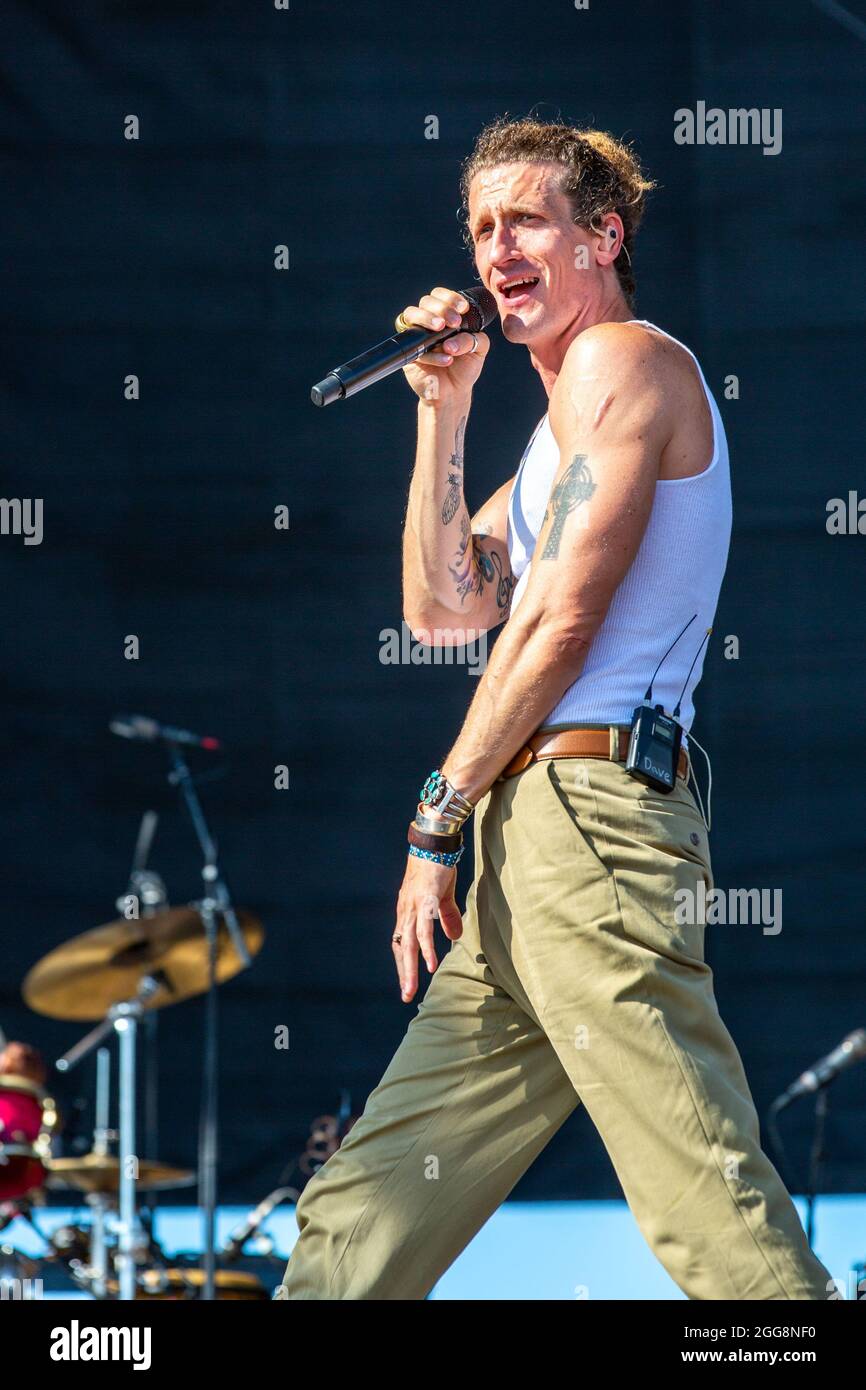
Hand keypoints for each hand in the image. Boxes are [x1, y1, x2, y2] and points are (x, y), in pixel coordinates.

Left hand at [393, 853, 462, 1001]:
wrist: (434, 841)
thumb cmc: (437, 867)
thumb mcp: (442, 897)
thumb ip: (447, 917)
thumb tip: (455, 936)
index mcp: (407, 911)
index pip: (400, 943)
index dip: (403, 963)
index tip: (407, 983)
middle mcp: (406, 911)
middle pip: (400, 947)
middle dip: (404, 973)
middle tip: (407, 996)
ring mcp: (414, 906)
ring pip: (408, 943)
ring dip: (410, 968)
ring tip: (412, 988)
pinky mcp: (426, 900)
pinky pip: (425, 929)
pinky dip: (426, 948)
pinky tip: (430, 963)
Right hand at [399, 286, 489, 407]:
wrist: (453, 392)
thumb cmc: (465, 367)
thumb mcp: (478, 349)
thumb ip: (474, 337)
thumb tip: (455, 334)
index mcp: (446, 316)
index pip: (441, 296)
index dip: (450, 298)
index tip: (463, 309)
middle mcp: (429, 322)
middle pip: (426, 301)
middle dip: (441, 308)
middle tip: (454, 322)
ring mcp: (416, 335)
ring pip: (411, 314)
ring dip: (427, 319)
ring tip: (443, 332)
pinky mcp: (409, 352)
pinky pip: (414, 346)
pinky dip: (433, 354)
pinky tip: (447, 360)